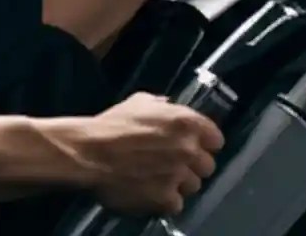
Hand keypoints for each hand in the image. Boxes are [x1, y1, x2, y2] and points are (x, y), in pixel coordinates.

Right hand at [78, 93, 224, 215]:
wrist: (89, 152)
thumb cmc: (112, 124)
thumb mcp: (139, 102)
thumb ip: (162, 105)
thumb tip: (170, 106)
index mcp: (187, 122)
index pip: (216, 140)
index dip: (205, 144)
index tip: (194, 147)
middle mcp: (188, 149)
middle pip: (207, 166)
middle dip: (192, 166)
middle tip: (174, 165)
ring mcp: (178, 175)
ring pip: (193, 186)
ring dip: (179, 184)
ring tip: (159, 180)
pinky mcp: (165, 198)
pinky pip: (176, 204)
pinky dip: (165, 201)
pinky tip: (151, 192)